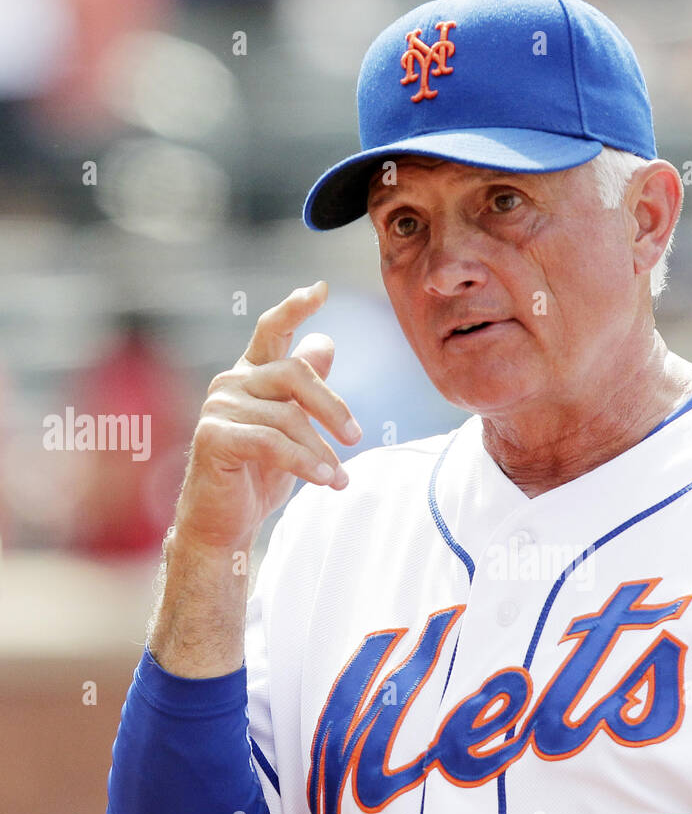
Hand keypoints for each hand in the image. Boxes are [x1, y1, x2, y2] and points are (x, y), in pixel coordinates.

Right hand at [172, 281, 361, 554]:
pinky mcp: (213, 436)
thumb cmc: (258, 476)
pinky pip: (273, 443)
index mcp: (250, 375)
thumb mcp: (290, 429)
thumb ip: (305, 390)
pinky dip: (304, 462)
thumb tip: (326, 342)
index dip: (294, 308)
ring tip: (340, 478)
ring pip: (289, 416)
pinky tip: (324, 480)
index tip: (320, 289)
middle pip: (296, 373)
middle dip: (332, 407)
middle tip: (357, 438)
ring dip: (322, 451)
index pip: (272, 330)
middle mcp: (231, 382)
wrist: (223, 524)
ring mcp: (218, 407)